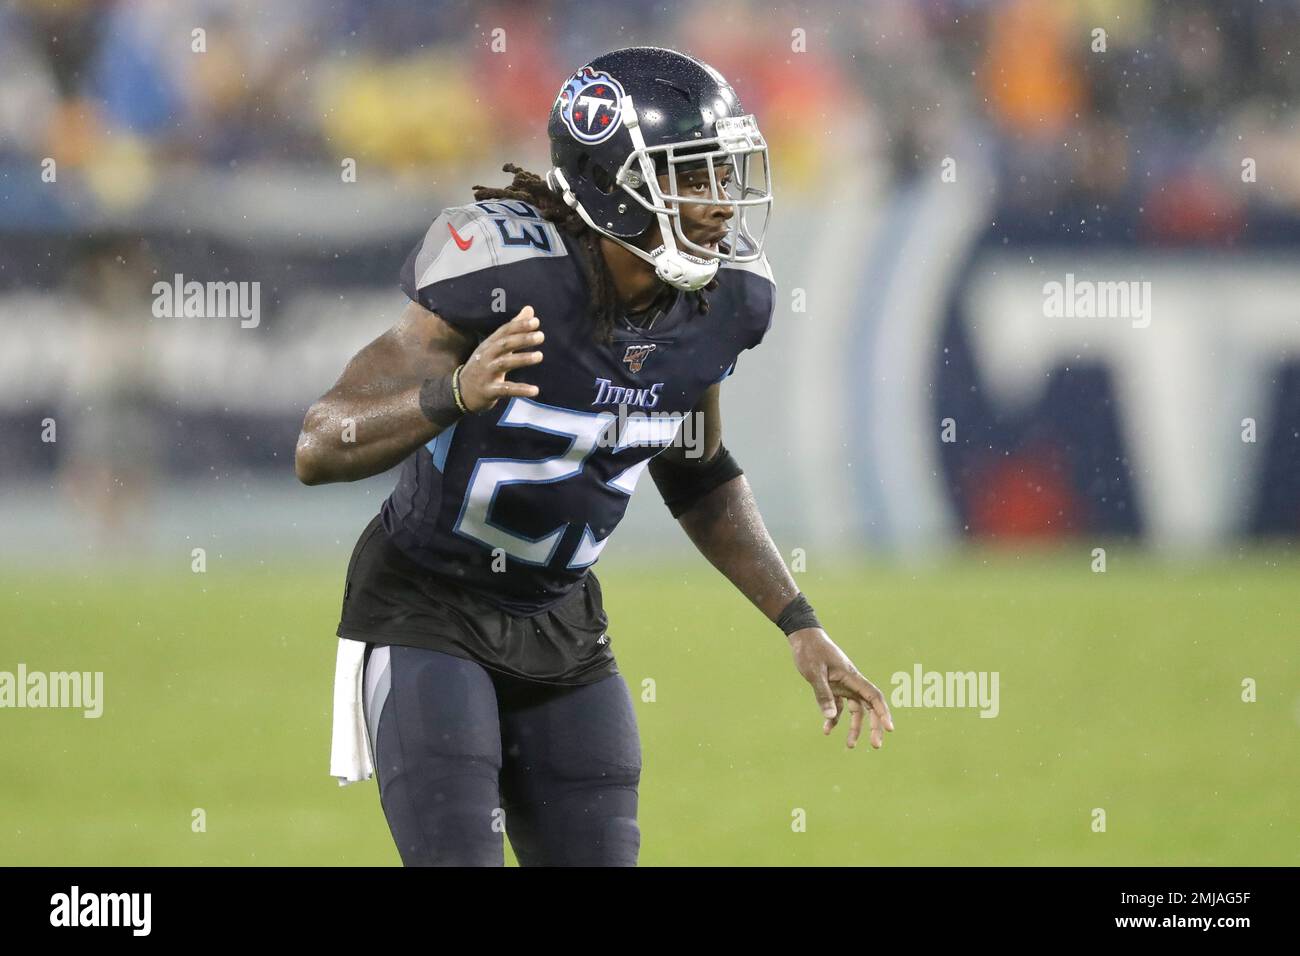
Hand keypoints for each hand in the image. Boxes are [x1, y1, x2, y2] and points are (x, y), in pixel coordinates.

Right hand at [458, 306, 544, 411]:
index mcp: (489, 344)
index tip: (536, 322)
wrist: (462, 391)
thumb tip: (530, 309)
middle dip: (522, 339)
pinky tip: (535, 390)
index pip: (504, 331)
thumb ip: (514, 329)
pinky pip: (506, 389)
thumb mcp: (495, 346)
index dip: (519, 326)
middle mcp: (486, 356)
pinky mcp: (489, 390)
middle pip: (504, 344)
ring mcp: (486, 373)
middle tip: (541, 336)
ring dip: (522, 359)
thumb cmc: (484, 365)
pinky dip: (520, 389)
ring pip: (504, 363)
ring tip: (540, 356)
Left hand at [788, 627, 893, 748]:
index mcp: (852, 677)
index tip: (889, 729)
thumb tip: (832, 718)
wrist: (803, 637)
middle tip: (876, 746)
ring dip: (855, 728)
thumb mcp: (814, 673)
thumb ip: (823, 694)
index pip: (874, 696)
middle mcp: (851, 682)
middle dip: (874, 726)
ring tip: (850, 746)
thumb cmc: (810, 651)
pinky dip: (834, 719)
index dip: (883, 712)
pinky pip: (839, 707)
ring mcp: (843, 685)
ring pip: (856, 709)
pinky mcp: (833, 687)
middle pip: (869, 706)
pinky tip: (826, 730)